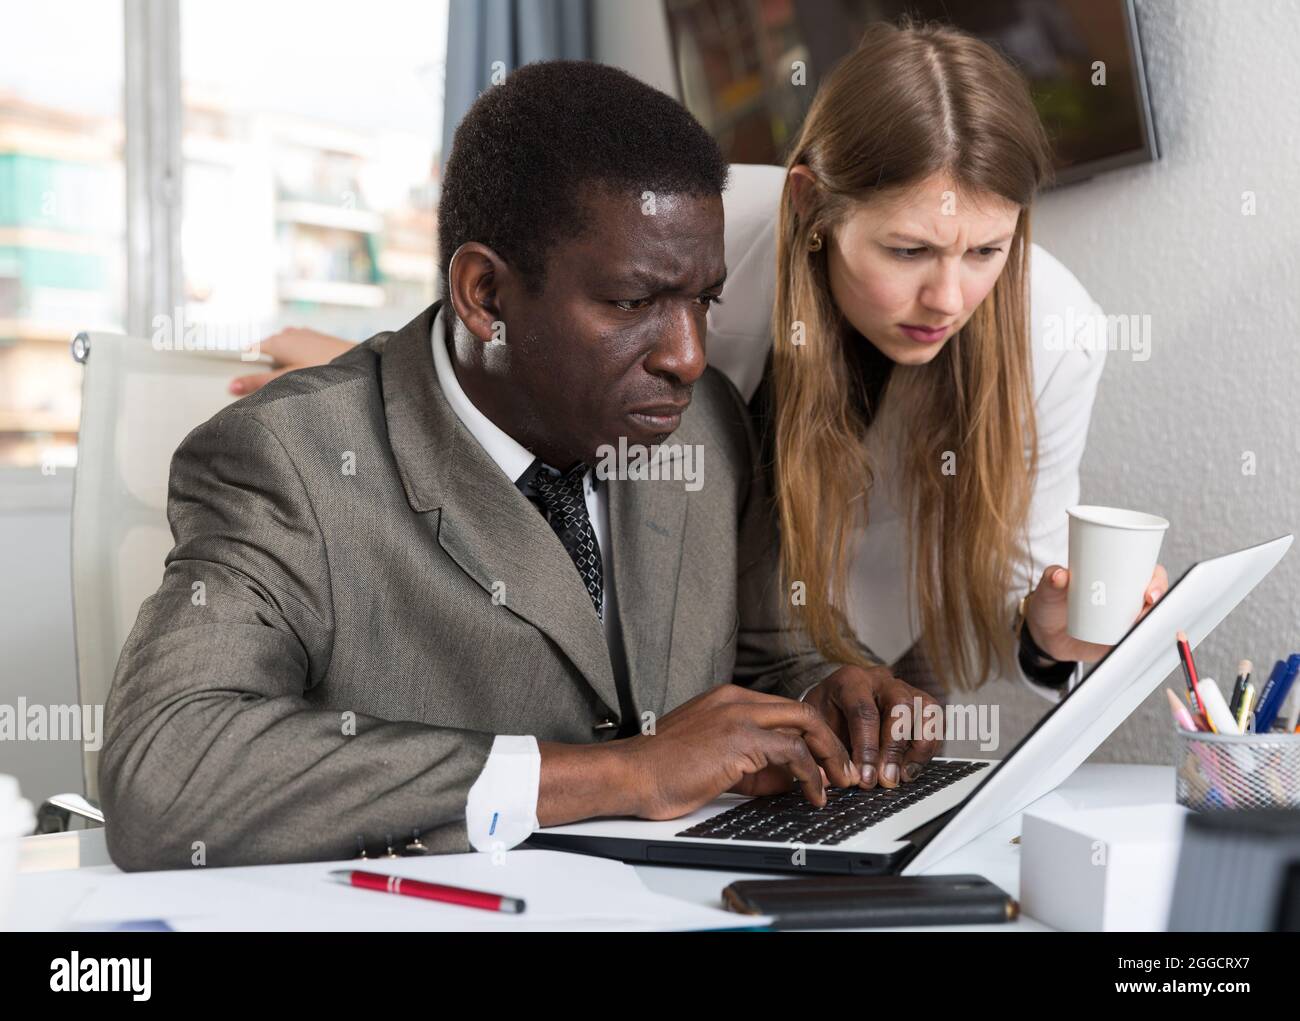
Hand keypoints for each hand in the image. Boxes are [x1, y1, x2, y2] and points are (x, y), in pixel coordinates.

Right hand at [229, 327, 351, 394]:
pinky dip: (299, 363)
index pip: (248, 350)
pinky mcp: (319, 341)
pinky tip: (309, 376)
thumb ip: (258, 383)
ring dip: (284, 366)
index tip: (242, 383)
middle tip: (271, 389)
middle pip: (267, 351)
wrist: (362, 364)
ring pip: (285, 351)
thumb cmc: (327, 369)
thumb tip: (232, 386)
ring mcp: (306, 335)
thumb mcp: (287, 380)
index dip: (244, 367)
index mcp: (277, 340)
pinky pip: (301, 352)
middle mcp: (289, 333)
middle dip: (266, 368)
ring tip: (293, 384)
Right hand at [617, 683, 859, 819]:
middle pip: (802, 711)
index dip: (810, 737)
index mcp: (727, 699)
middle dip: (831, 741)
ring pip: (805, 724)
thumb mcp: (713, 759)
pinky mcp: (741, 740)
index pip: (784, 710)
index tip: (825, 761)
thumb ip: (751, 762)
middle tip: (846, 769)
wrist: (633, 775)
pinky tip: (814, 793)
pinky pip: (793, 752)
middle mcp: (736, 700)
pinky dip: (812, 774)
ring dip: (830, 757)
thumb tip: (787, 779)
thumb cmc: (662, 770)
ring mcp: (739, 716)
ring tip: (840, 782)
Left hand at [801, 665, 941, 789]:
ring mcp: (905, 688)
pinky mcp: (922, 702)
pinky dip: (929, 747)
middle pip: (900, 706)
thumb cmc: (826, 715)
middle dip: (894, 749)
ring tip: (903, 776)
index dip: (867, 748)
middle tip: (886, 780)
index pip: (864, 711)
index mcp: (850, 680)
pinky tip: (911, 768)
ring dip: (918, 749)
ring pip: (926, 710)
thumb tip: (831, 781)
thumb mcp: (816, 728)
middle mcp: (881, 679)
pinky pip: (936, 722)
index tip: (865, 778)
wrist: (835, 701)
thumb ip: (824, 751)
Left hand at [1025, 563, 1168, 662]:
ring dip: (1151, 624)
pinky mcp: (1119, 640)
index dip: (1156, 580)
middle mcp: (1126, 598)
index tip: (1150, 592)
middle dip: (1160, 604)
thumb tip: (1059, 575)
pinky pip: (1136, 641)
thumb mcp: (1049, 588)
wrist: (1044, 632)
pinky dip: (1140, 643)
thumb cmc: (1051, 603)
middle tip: (1147, 610)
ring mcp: (1124, 620)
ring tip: (1138, 627)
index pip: (1146, 573)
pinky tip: (1136, 644)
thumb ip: (1052, 579)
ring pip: (1148, 621)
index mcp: (1116, 577)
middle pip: (1155, 598)